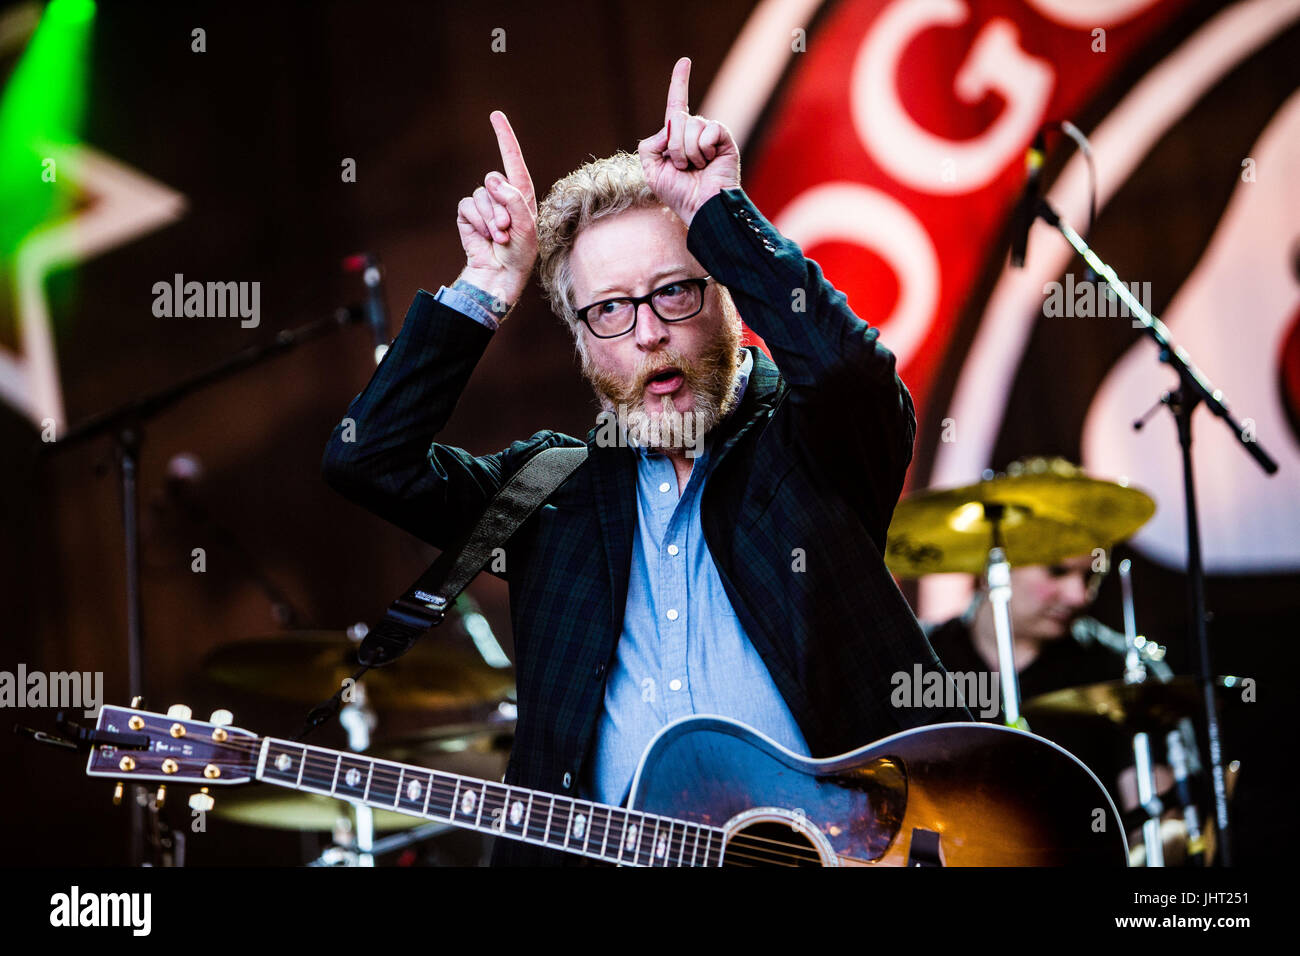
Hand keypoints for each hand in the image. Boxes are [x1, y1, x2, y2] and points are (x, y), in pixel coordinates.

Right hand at [456, 110, 537, 313]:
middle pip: (492, 178)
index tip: (495, 115)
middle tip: (506, 229)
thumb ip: (514, 200)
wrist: (500, 273)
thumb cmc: (520, 253)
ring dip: (489, 219)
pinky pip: (467, 206)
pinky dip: (476, 222)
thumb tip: (493, 180)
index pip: (512, 160)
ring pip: (480, 195)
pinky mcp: (468, 215)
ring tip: (499, 237)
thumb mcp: (526, 226)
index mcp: (521, 194)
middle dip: (499, 205)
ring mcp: (484, 204)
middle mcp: (502, 195)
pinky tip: (485, 237)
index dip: (504, 137)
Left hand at [638, 57, 739, 227]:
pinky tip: (709, 162)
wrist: (702, 208)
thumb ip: (649, 145)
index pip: (677, 104)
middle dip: (674, 147)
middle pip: (676, 119)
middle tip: (683, 168)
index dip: (679, 82)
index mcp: (677, 138)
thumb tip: (668, 127)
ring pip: (690, 126)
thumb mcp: (652, 171)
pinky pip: (708, 129)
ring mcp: (710, 134)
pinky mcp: (724, 138)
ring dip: (688, 152)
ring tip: (697, 168)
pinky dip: (703, 149)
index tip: (684, 61)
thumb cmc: (679, 195)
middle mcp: (695, 132)